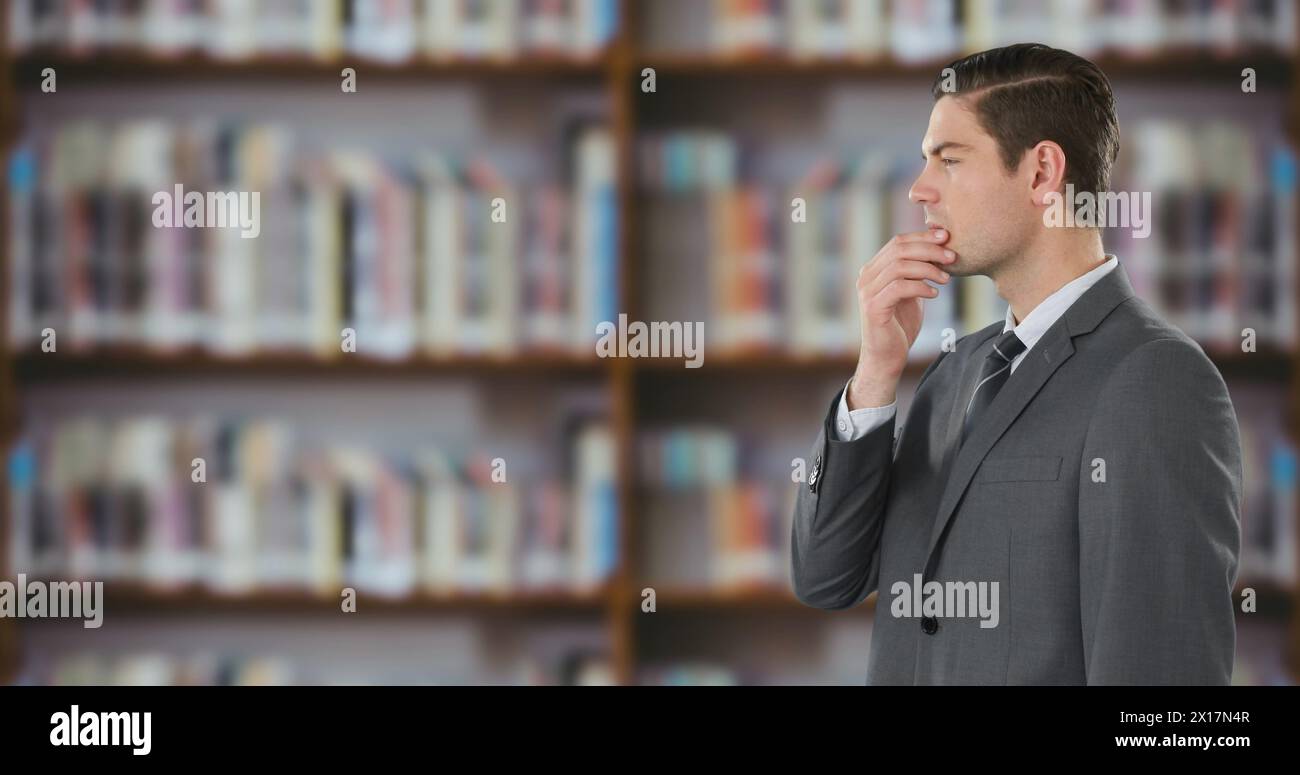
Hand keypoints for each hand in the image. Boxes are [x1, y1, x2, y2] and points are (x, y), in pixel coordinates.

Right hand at [849, 228, 954, 407]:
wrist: (887, 356)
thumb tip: (938, 250)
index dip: (923, 237)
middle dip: (929, 250)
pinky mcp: (873, 307)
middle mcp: (866, 277)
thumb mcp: (910, 292)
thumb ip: (916, 273)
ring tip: (945, 278)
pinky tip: (934, 294)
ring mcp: (867, 292)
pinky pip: (899, 287)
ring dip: (927, 269)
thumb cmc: (900, 325)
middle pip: (899, 250)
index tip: (946, 237)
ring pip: (899, 266)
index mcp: (874, 269)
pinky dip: (920, 287)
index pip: (898, 242)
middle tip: (951, 257)